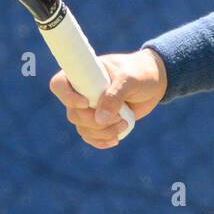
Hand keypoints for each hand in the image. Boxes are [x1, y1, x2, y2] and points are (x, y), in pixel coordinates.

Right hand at [51, 50, 166, 148]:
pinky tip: (116, 139)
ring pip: (83, 128)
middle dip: (94, 121)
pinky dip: (101, 141)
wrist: (155, 82)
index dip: (67, 97)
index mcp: (83, 73)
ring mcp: (89, 107)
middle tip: (118, 117)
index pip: (59, 84)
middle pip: (73, 114)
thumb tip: (100, 119)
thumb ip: (114, 96)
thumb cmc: (140, 73)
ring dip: (102, 133)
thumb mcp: (129, 79)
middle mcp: (82, 91)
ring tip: (124, 124)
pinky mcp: (99, 120)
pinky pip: (91, 136)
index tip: (87, 103)